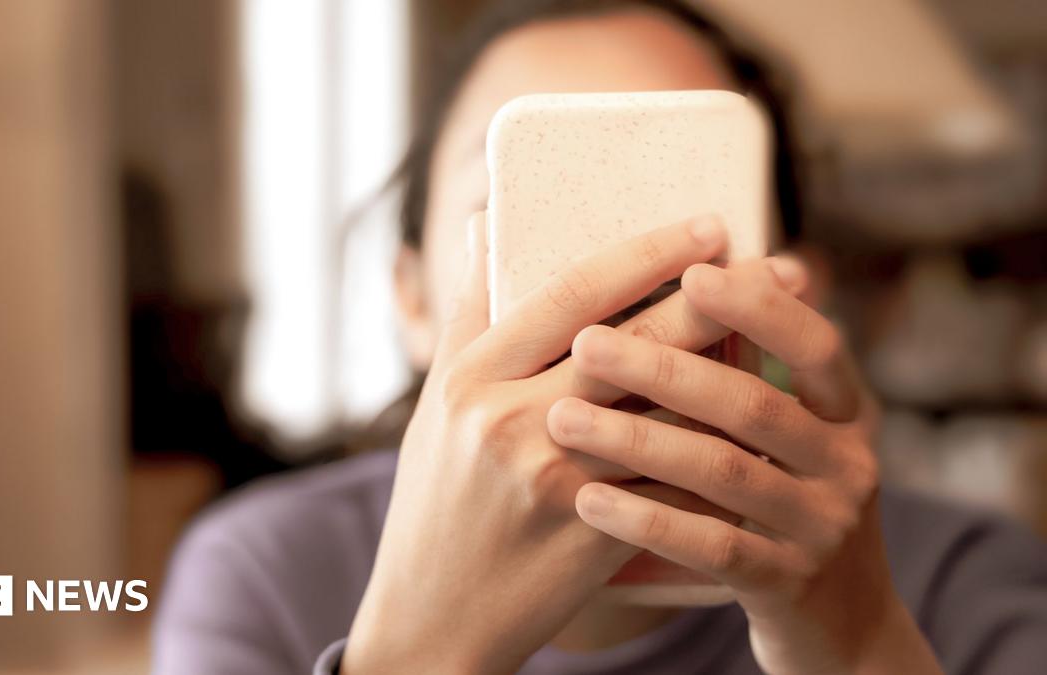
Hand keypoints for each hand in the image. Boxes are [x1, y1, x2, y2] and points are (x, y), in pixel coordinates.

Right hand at [343, 214, 748, 673]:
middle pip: (634, 343)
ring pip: (667, 415)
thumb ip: (469, 310)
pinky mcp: (594, 537)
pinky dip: (717, 450)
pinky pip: (672, 482)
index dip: (648, 255)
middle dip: (716, 299)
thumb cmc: (436, 498)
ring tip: (787, 339)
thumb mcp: (437, 400)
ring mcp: (556, 483)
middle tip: (777, 266)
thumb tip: (487, 221)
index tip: (707, 225)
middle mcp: (511, 423)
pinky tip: (764, 424)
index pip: (571, 294)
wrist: (433, 615)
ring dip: (735, 371)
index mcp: (471, 379)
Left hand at [549, 259, 941, 674]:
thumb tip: (679, 276)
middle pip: (754, 404)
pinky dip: (646, 520)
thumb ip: (745, 371)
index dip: (758, 307)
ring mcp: (822, 527)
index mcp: (845, 411)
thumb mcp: (787, 437)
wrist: (838, 626)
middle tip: (586, 342)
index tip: (690, 272)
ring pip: (726, 472)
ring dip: (638, 439)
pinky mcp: (789, 584)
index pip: (814, 343)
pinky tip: (588, 500)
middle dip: (665, 367)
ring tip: (562, 418)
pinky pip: (712, 546)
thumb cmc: (780, 505)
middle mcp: (847, 462)